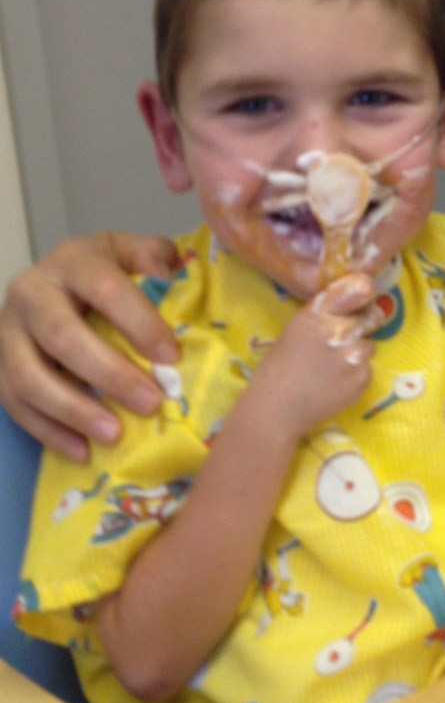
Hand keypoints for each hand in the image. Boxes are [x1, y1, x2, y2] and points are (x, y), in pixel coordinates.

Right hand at [0, 232, 180, 459]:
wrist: (57, 278)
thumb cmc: (108, 270)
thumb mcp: (131, 251)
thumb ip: (154, 255)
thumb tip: (170, 271)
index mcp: (73, 261)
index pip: (104, 288)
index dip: (138, 322)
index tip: (170, 357)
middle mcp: (31, 292)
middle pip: (63, 337)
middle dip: (109, 374)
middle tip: (150, 403)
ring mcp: (8, 331)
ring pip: (29, 376)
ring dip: (73, 411)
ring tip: (114, 435)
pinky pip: (13, 403)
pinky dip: (48, 431)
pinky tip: (82, 451)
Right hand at [242, 273, 379, 440]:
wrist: (276, 408)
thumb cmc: (281, 365)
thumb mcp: (298, 327)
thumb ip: (327, 313)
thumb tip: (357, 300)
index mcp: (319, 314)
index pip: (358, 288)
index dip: (365, 290)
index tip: (365, 294)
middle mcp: (340, 331)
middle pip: (372, 316)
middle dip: (363, 324)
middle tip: (344, 339)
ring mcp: (355, 356)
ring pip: (370, 345)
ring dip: (357, 353)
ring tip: (331, 367)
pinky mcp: (363, 378)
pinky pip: (368, 369)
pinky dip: (355, 375)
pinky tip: (334, 383)